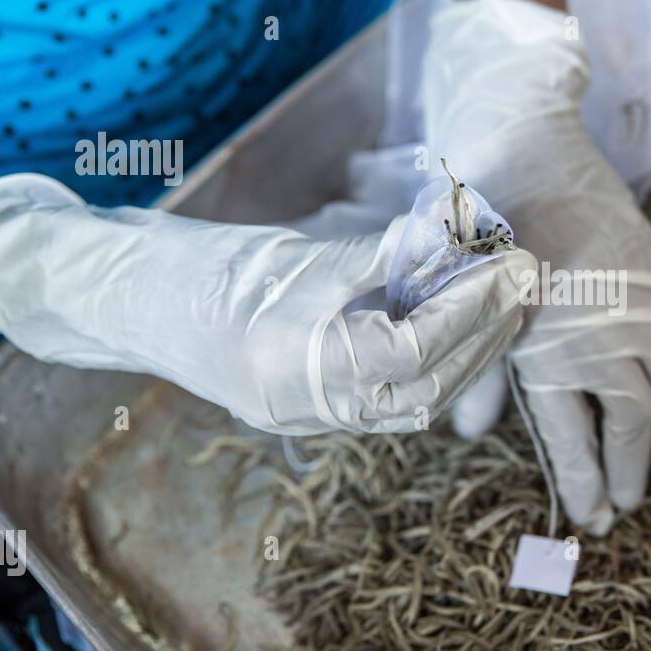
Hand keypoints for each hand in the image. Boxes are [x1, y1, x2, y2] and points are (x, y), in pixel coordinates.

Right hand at [0, 173, 535, 434]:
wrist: (125, 298)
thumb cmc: (196, 266)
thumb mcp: (294, 253)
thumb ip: (378, 254)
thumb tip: (454, 233)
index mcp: (297, 369)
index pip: (413, 350)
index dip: (470, 307)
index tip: (510, 265)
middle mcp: (310, 408)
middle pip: (428, 387)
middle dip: (486, 335)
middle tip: (525, 283)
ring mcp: (312, 416)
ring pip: (418, 401)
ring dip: (470, 352)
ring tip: (505, 302)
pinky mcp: (314, 408)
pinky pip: (393, 398)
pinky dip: (434, 361)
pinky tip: (458, 323)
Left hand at [424, 0, 650, 533]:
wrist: (529, 150)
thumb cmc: (480, 226)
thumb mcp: (465, 305)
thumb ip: (474, 373)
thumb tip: (469, 433)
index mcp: (546, 350)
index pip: (576, 440)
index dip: (588, 483)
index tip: (596, 518)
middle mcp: (601, 336)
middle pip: (634, 421)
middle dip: (629, 469)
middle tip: (623, 503)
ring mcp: (638, 306)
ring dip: (650, 415)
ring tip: (634, 437)